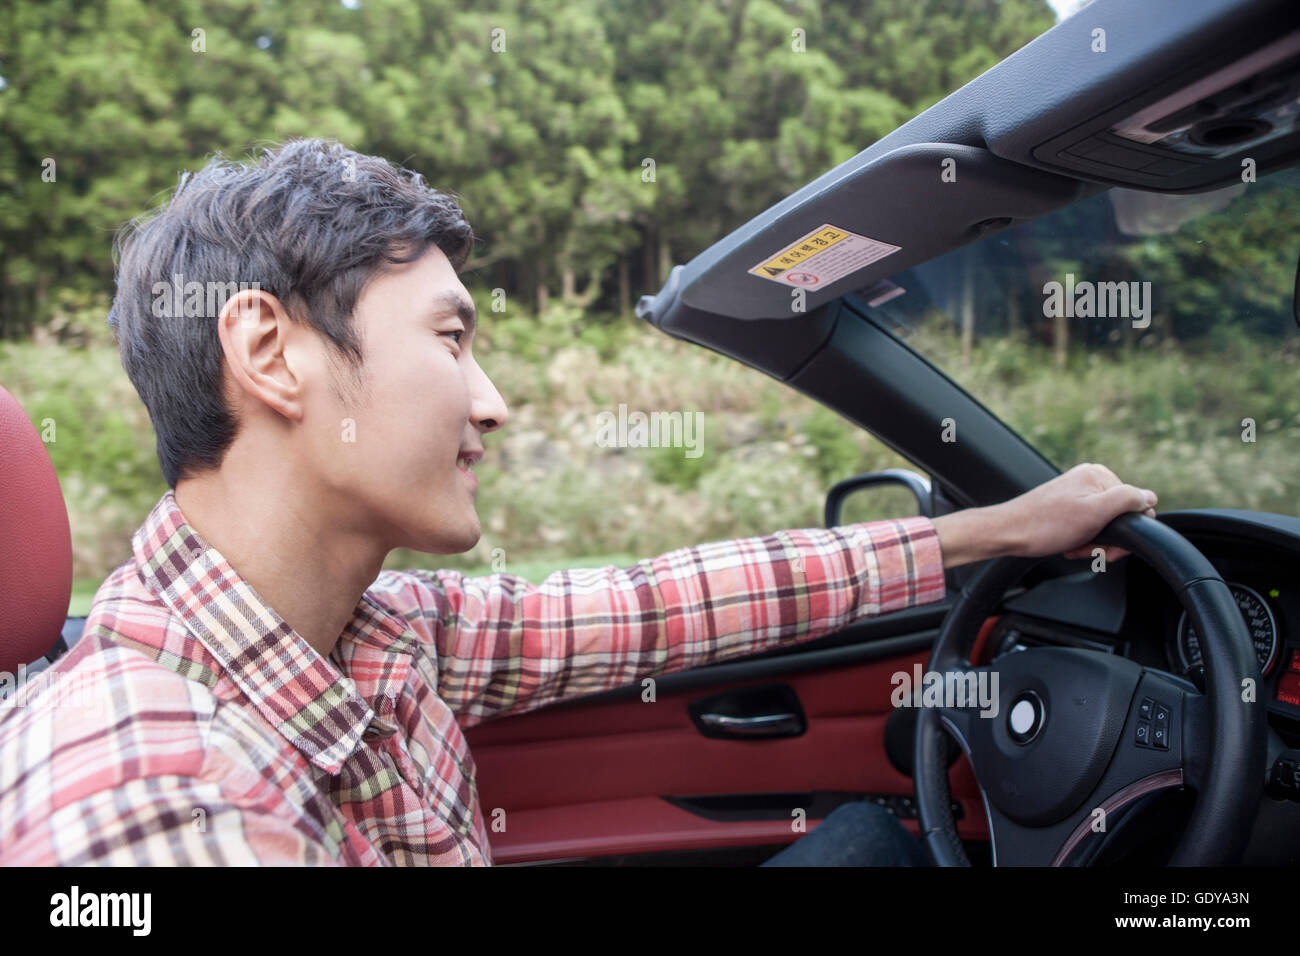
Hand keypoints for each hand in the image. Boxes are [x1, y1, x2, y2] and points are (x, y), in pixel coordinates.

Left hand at [995, 462, 1156, 561]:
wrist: (1008, 533)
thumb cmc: (1046, 525)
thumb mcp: (1095, 513)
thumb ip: (1127, 500)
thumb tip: (1151, 497)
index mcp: (1099, 475)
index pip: (1135, 507)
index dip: (1125, 534)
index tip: (1105, 547)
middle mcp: (1089, 480)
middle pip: (1119, 518)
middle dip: (1106, 541)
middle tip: (1085, 549)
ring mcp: (1077, 493)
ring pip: (1103, 527)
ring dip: (1092, 544)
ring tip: (1073, 547)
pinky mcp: (1066, 506)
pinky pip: (1087, 527)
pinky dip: (1081, 541)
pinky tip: (1068, 546)